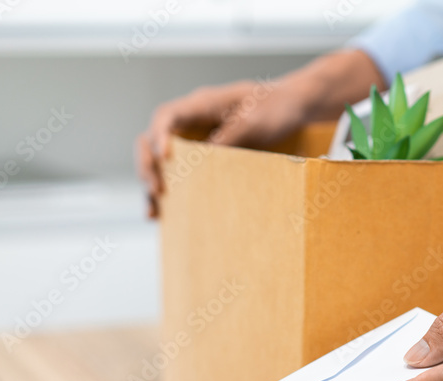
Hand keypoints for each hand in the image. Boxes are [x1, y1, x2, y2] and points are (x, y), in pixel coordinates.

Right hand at [135, 79, 309, 217]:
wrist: (293, 107)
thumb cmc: (276, 106)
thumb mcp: (256, 120)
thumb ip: (230, 137)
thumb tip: (204, 159)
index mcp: (201, 104)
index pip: (167, 115)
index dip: (159, 135)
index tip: (164, 157)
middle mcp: (190, 121)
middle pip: (152, 139)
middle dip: (149, 165)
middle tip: (157, 190)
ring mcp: (193, 139)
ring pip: (159, 160)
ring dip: (152, 183)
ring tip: (153, 212)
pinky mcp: (201, 156)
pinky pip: (177, 173)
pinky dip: (169, 192)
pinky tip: (162, 214)